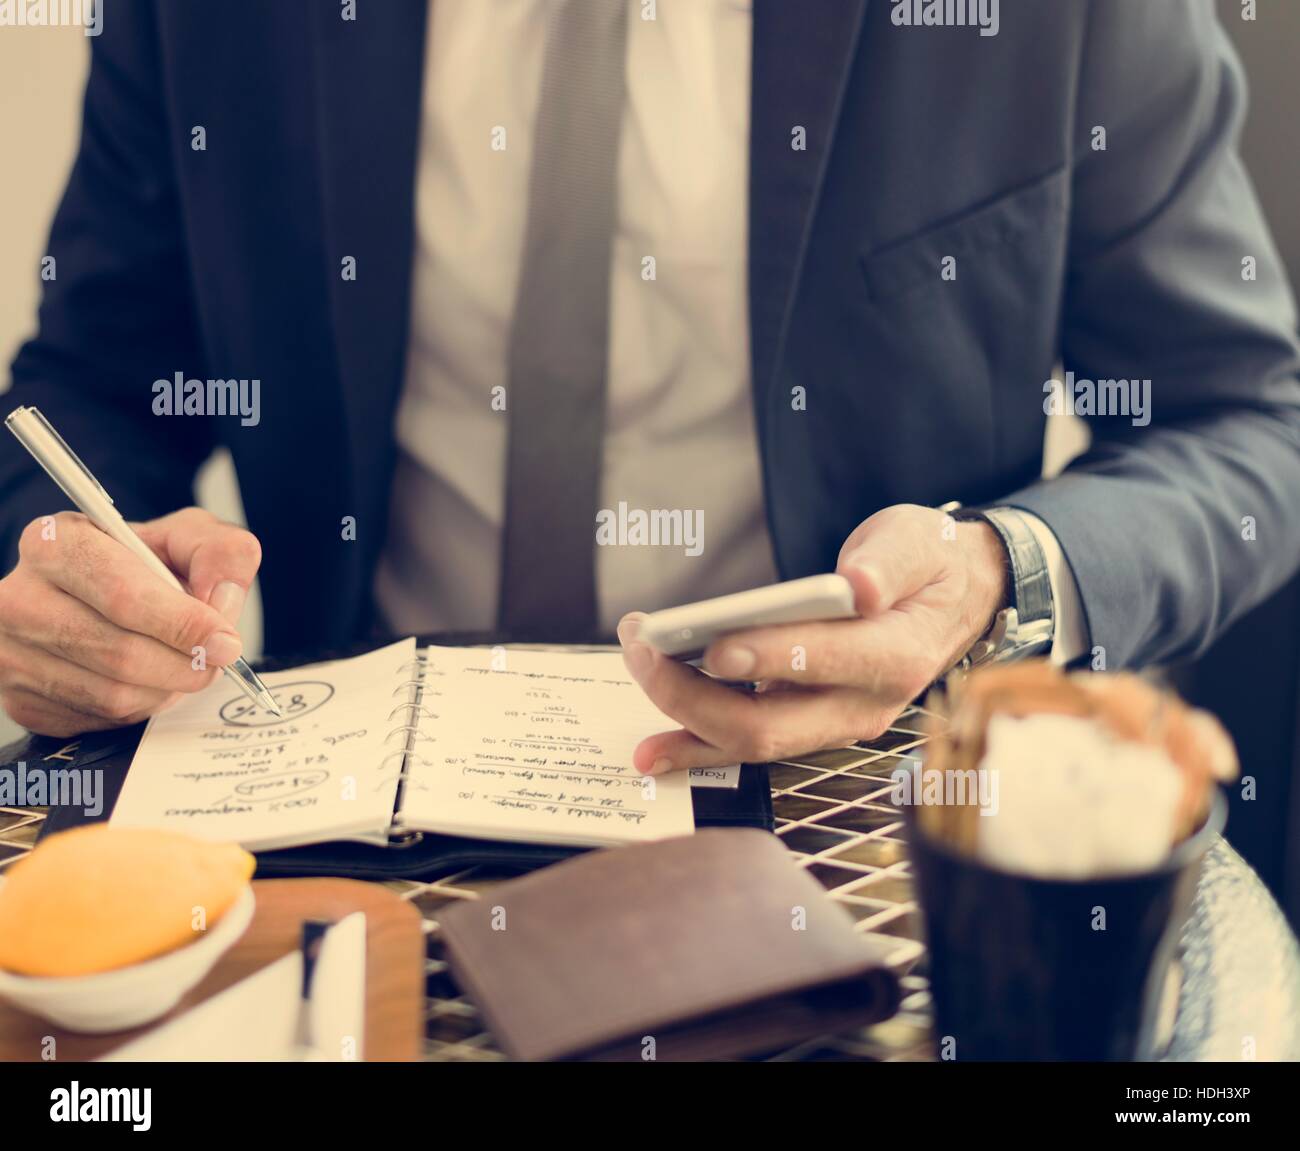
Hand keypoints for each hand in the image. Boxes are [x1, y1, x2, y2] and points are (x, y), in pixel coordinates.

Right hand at [0, 507, 261, 736]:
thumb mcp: (186, 537)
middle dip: (185, 663)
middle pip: (119, 652)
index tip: (225, 641)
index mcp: (54, 544)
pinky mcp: (21, 702)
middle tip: (216, 659)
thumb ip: (220, 553)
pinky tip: (147, 679)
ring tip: (181, 664)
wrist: (98, 597)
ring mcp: (12, 655)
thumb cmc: (141, 564)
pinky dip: (141, 706)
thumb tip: (223, 599)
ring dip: (167, 688)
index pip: (121, 594)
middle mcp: (19, 599)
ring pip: (113, 694)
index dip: (182, 624)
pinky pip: (100, 720)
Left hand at [617, 504, 1009, 773]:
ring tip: (635, 677)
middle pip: (770, 724)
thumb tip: (859, 586)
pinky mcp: (806, 724)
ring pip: (751, 744)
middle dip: (694, 694)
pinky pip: (746, 745)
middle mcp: (864, 705)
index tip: (713, 644)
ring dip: (683, 719)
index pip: (828, 663)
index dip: (769, 657)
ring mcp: (832, 723)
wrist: (950, 602)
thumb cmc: (926, 567)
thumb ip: (890, 561)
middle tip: (643, 650)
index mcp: (896, 655)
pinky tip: (652, 748)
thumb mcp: (918, 542)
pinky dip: (695, 747)